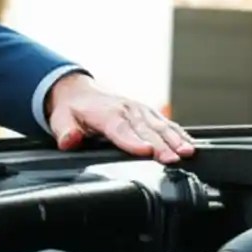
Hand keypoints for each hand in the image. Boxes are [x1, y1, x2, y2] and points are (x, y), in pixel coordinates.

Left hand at [46, 72, 195, 163]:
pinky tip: (190, 144)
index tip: (146, 151)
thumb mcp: (60, 119)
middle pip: (145, 130)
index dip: (132, 141)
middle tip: (173, 159)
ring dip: (175, 139)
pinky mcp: (148, 114)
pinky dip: (179, 133)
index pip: (120, 129)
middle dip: (161, 145)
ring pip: (160, 126)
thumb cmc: (72, 110)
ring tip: (188, 152)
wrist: (79, 93)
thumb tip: (70, 140)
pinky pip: (166, 123)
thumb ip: (65, 132)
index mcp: (105, 113)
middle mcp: (126, 110)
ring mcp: (139, 111)